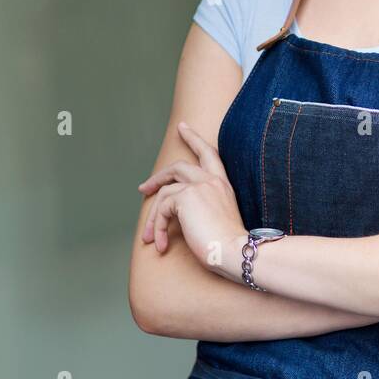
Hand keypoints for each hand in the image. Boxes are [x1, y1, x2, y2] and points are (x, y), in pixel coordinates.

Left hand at [138, 122, 246, 274]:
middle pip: (178, 166)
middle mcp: (212, 180)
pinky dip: (156, 227)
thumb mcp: (217, 218)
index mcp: (224, 184)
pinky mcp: (185, 197)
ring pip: (164, 192)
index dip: (194, 138)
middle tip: (144, 187)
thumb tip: (177, 211)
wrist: (235, 250)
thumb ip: (203, 207)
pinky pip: (161, 209)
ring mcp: (199, 186)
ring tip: (148, 237)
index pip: (209, 153)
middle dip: (158, 176)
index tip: (182, 127)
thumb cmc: (229, 243)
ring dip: (152, 217)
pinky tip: (161, 244)